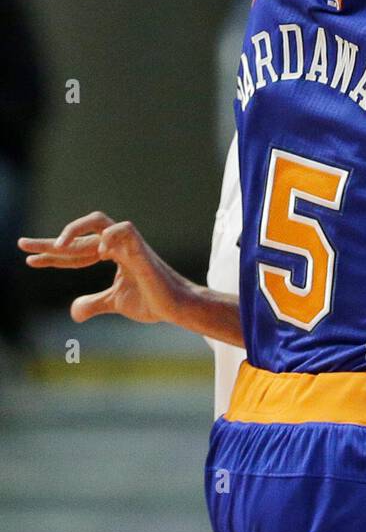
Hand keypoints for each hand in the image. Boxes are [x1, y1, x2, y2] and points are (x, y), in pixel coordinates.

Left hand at [19, 212, 185, 324]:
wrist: (175, 307)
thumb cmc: (151, 300)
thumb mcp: (114, 303)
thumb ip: (94, 303)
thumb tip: (73, 311)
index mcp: (112, 253)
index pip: (77, 249)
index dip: (54, 255)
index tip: (30, 260)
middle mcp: (118, 243)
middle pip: (80, 234)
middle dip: (51, 241)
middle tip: (23, 245)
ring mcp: (130, 245)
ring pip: (99, 221)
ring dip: (74, 230)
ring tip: (57, 246)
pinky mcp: (141, 252)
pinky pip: (124, 231)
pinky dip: (109, 237)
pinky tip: (98, 250)